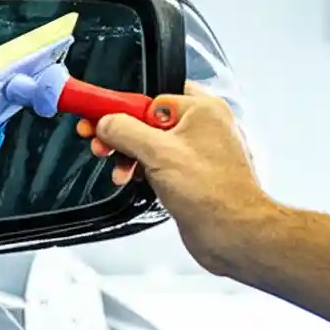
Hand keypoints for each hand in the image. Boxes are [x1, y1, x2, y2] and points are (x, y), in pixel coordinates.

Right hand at [75, 82, 274, 273]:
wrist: (233, 233)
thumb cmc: (213, 193)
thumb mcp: (158, 153)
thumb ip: (125, 131)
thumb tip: (106, 121)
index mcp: (201, 109)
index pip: (150, 95)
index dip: (120, 106)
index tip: (95, 112)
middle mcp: (202, 127)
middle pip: (147, 119)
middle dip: (120, 133)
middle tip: (98, 141)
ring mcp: (197, 152)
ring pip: (150, 143)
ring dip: (128, 155)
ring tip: (118, 169)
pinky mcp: (191, 175)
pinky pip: (158, 163)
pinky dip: (141, 169)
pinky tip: (132, 179)